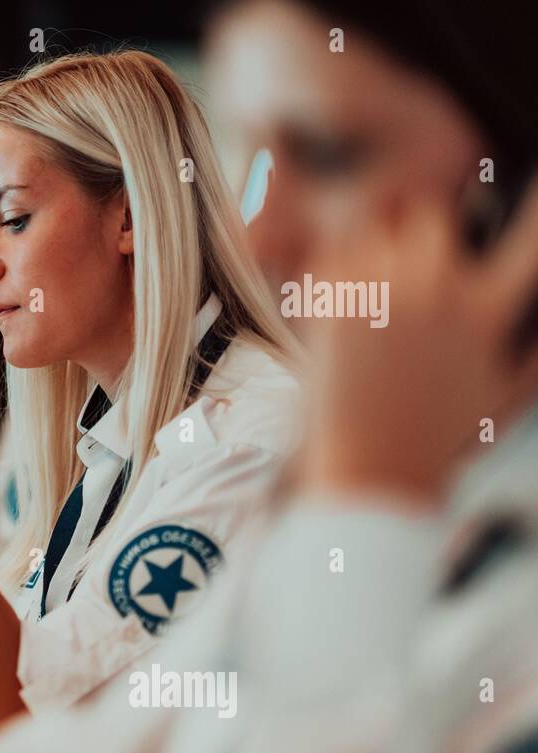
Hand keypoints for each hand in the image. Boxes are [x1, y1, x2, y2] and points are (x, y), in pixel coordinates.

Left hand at [299, 184, 537, 503]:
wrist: (369, 473)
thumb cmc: (439, 444)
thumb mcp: (507, 398)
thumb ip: (535, 352)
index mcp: (484, 312)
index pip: (528, 239)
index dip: (534, 207)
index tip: (530, 187)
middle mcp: (436, 292)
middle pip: (429, 212)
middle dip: (419, 228)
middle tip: (404, 258)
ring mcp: (377, 293)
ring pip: (370, 228)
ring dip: (369, 246)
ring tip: (366, 287)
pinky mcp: (329, 304)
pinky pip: (327, 257)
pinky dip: (330, 271)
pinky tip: (337, 304)